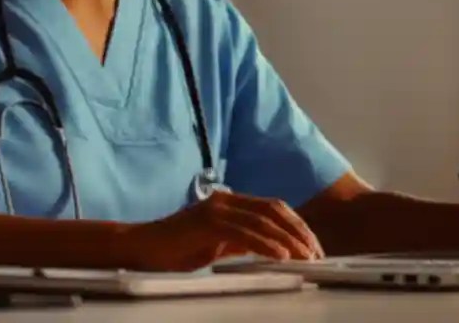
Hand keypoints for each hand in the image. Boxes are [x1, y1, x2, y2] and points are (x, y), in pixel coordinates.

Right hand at [116, 191, 325, 270]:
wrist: (142, 248)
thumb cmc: (176, 249)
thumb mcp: (217, 245)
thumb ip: (242, 241)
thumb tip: (271, 249)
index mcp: (230, 202)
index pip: (273, 208)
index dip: (296, 225)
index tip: (312, 246)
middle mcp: (226, 200)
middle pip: (274, 210)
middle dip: (299, 231)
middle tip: (316, 253)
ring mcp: (216, 209)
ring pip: (263, 220)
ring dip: (288, 240)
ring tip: (305, 257)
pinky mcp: (208, 223)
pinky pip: (245, 233)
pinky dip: (266, 245)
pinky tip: (281, 256)